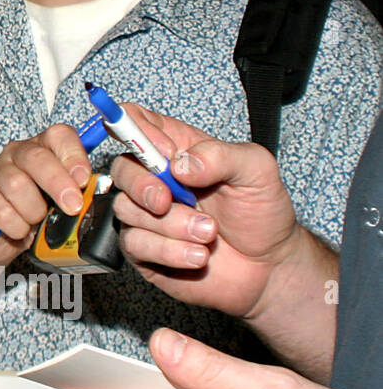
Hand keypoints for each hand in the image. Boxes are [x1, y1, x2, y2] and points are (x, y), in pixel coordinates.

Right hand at [0, 123, 91, 264]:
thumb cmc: (34, 213)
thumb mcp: (60, 200)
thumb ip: (75, 191)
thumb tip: (93, 192)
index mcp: (41, 148)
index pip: (58, 135)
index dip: (73, 155)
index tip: (83, 179)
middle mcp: (14, 154)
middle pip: (35, 158)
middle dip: (58, 184)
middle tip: (72, 207)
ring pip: (17, 186)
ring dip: (34, 211)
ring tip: (35, 220)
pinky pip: (2, 212)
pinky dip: (17, 227)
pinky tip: (18, 229)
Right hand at [109, 103, 302, 319]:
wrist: (269, 267)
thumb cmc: (261, 213)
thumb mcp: (257, 171)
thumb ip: (221, 155)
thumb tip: (181, 164)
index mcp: (177, 149)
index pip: (135, 121)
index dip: (134, 129)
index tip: (164, 151)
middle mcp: (156, 178)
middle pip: (120, 167)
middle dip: (141, 185)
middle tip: (167, 201)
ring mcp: (146, 214)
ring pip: (127, 210)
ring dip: (172, 225)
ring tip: (208, 234)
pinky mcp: (144, 248)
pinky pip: (136, 244)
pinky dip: (170, 251)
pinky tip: (197, 254)